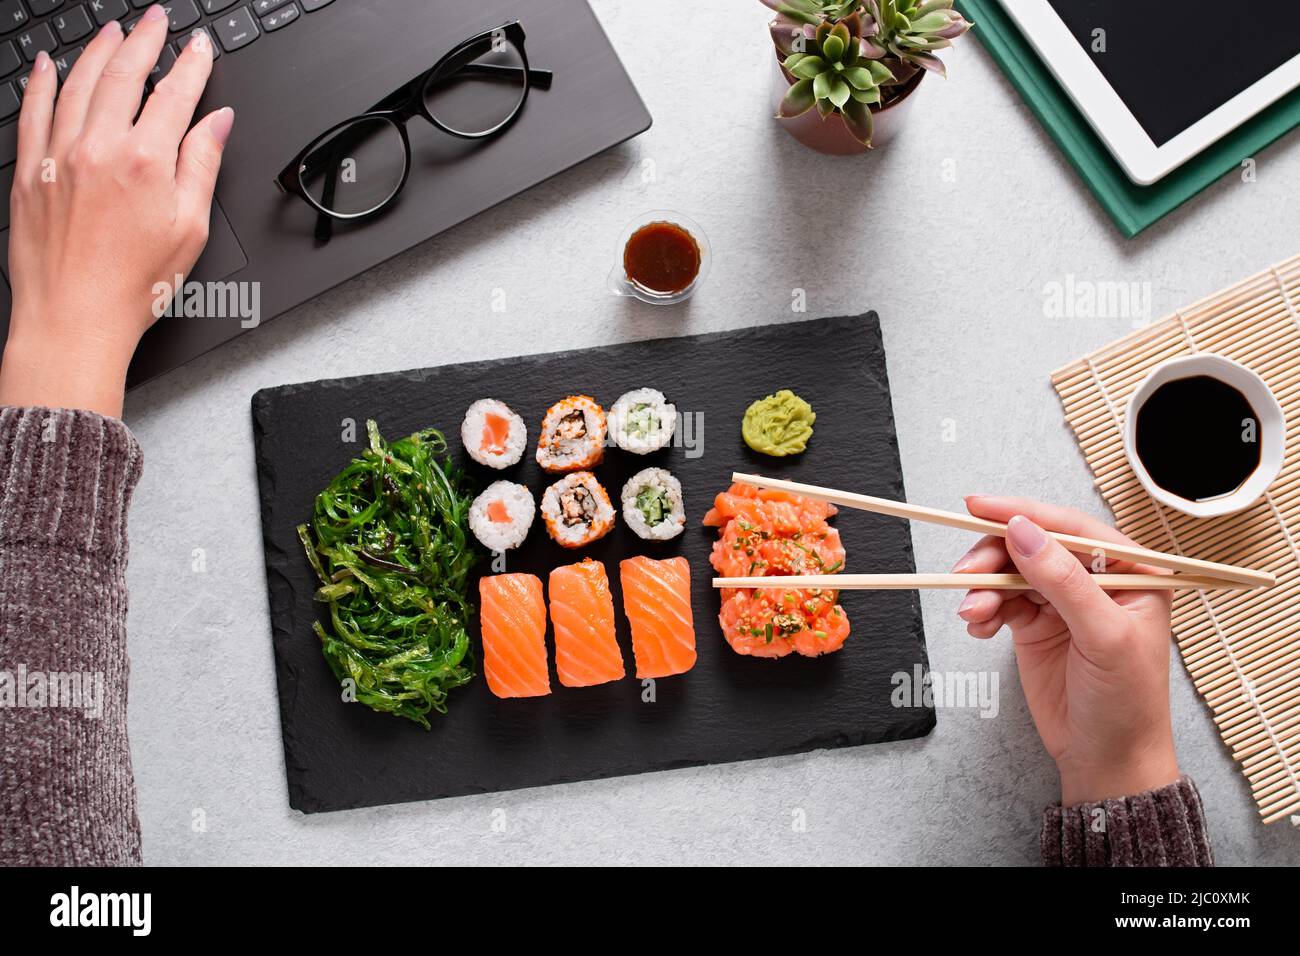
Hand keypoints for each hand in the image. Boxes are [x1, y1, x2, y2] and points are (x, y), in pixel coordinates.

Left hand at [0, 7, 232, 417]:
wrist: (74, 318)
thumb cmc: (134, 285)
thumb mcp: (189, 228)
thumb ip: (201, 166)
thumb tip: (216, 124)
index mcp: (145, 163)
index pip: (174, 96)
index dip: (191, 65)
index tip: (200, 47)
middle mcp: (99, 149)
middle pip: (124, 76)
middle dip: (145, 42)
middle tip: (156, 21)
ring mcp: (58, 156)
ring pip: (78, 84)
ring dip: (98, 52)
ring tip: (114, 33)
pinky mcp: (28, 171)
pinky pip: (32, 110)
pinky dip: (41, 82)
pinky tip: (49, 64)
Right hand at [952, 497, 1180, 805]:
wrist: (1106, 761)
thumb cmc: (1127, 704)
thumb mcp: (1104, 637)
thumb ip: (1064, 581)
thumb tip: (1024, 532)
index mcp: (1131, 572)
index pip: (1071, 527)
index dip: (1024, 513)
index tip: (980, 508)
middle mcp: (1095, 580)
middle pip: (1032, 545)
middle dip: (994, 556)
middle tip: (966, 573)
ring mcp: (1062, 602)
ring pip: (1010, 572)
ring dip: (984, 588)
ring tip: (973, 613)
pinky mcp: (1035, 625)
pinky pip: (999, 601)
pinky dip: (983, 610)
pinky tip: (979, 627)